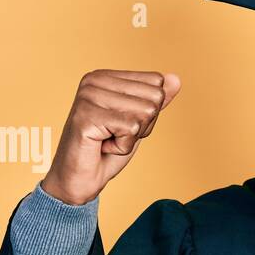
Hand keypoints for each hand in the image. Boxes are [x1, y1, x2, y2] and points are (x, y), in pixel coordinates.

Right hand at [41, 69, 181, 204]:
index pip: (156, 83)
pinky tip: (102, 147)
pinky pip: (131, 129)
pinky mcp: (86, 115)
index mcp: (105, 76)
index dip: (148, 113)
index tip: (122, 124)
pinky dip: (123, 146)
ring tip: (107, 140)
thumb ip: (155, 100)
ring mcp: (88, 96)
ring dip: (131, 137)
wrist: (78, 179)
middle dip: (142, 126)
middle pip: (154, 98)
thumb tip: (176, 79)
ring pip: (145, 113)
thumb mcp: (138, 123)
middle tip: (114, 135)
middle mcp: (94, 80)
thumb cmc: (106, 150)